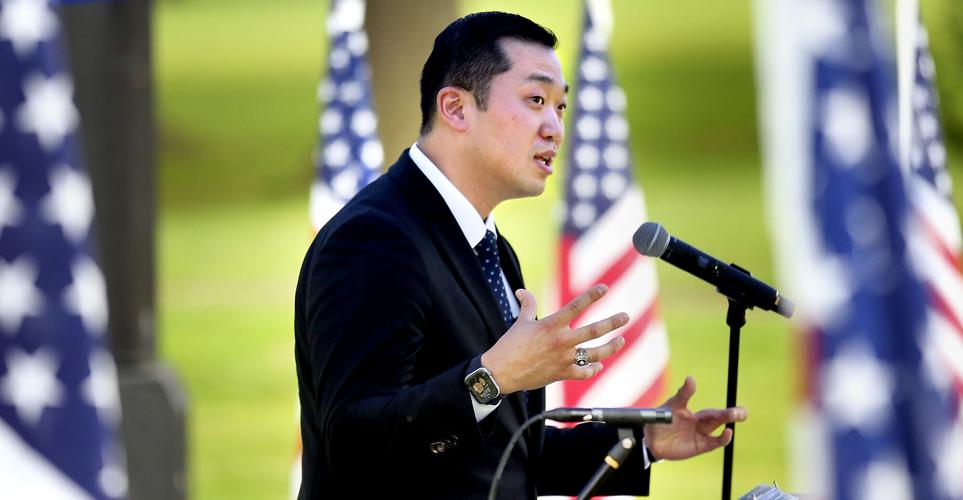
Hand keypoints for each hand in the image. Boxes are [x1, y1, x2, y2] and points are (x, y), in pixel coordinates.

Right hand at [480, 285, 627, 394]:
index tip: (605, 288)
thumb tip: (522, 291)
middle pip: (594, 330)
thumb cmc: (510, 345)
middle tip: (625, 316)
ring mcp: (564, 359)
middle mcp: (561, 341)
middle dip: (612, 322)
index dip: (592, 296)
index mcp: (551, 325)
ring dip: (611, 347)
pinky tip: (600, 365)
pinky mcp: (562, 374)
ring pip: (595, 354)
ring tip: (620, 340)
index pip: (576, 306)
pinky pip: (584, 373)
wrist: (502, 372)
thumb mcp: (521, 322)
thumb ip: (528, 305)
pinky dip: (594, 369)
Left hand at [644, 376, 747, 460]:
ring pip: (719, 429)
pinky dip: (722, 439)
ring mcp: (701, 436)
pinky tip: (727, 432)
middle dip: (731, 414)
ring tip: (738, 416)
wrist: (650, 439)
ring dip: (728, 423)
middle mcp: (702, 426)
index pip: (714, 412)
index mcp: (696, 415)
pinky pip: (714, 443)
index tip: (739, 406)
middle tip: (742, 412)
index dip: (726, 410)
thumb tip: (691, 378)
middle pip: (719, 419)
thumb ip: (683, 394)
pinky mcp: (699, 447)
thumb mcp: (672, 406)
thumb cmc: (661, 420)